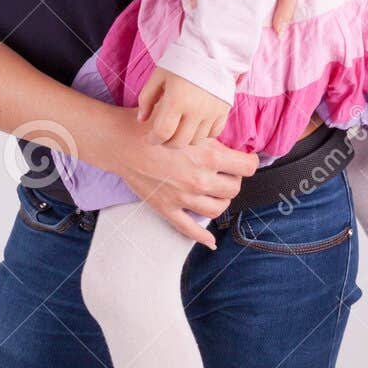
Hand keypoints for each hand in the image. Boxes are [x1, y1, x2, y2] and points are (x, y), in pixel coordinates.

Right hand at [89, 107, 257, 247]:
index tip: (245, 160)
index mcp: (208, 155)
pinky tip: (211, 241)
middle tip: (226, 173)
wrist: (119, 140)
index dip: (249, 161)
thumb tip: (231, 147)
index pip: (247, 166)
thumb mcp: (188, 126)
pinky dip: (203, 238)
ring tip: (216, 191)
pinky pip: (189, 229)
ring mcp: (183, 197)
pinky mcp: (167, 208)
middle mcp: (199, 179)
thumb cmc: (152, 127)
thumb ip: (211, 138)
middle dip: (234, 180)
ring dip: (221, 200)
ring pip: (218, 209)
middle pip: (234, 188)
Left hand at [137, 67, 229, 147]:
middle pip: (180, 141)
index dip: (153, 139)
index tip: (149, 138)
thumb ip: (147, 99)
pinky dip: (203, 134)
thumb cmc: (181, 61)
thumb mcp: (158, 76)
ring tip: (178, 130)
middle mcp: (196, 110)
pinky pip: (213, 133)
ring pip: (196, 140)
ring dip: (184, 139)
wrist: (211, 51)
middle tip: (162, 137)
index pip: (163, 132)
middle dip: (167, 143)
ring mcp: (212, 112)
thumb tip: (142, 119)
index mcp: (176, 100)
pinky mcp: (223, 111)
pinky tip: (195, 126)